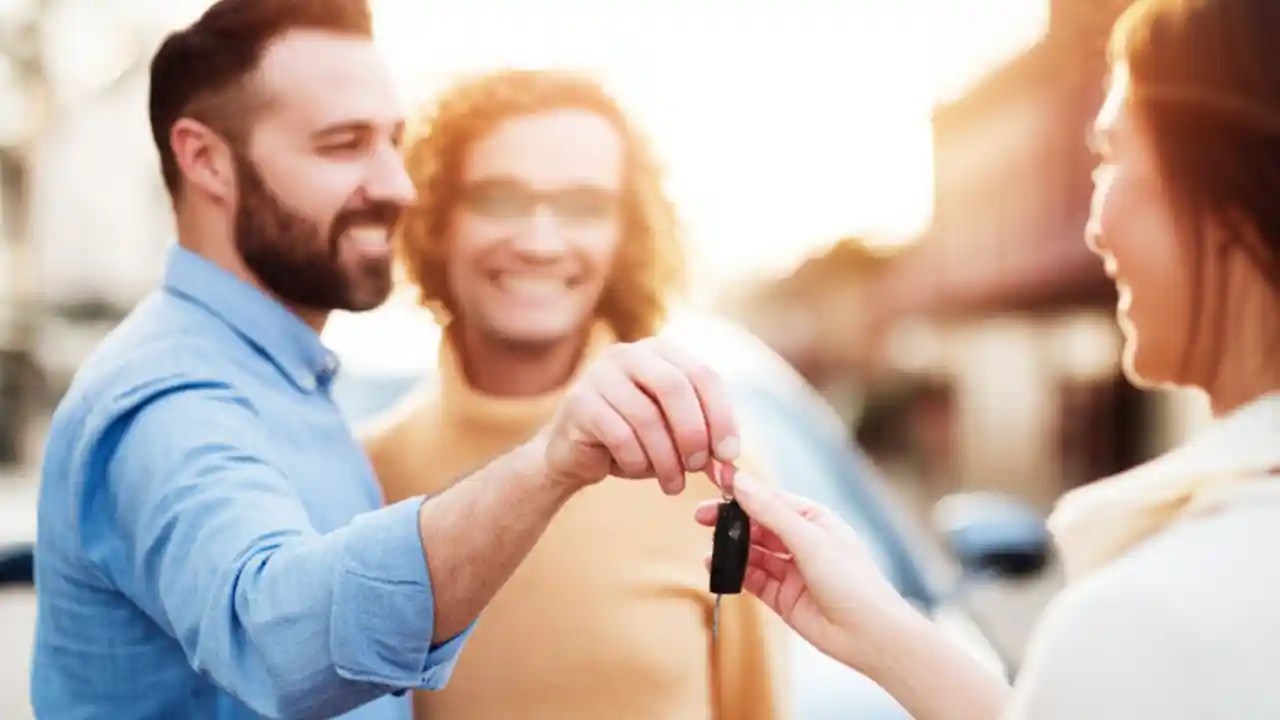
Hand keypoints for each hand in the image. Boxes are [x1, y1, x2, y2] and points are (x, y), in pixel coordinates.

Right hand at [541, 338, 739, 494]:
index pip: (703, 375)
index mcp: (660, 353)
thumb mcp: (672, 435)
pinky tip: (637, 470)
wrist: (572, 454)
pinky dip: (636, 461)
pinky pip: (620, 435)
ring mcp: (599, 374)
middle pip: (674, 387)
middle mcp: (629, 354)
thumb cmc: (631, 441)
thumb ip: (703, 439)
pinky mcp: (579, 402)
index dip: (721, 416)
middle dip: (693, 433)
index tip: (729, 455)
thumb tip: (729, 462)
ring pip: (646, 417)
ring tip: (672, 483)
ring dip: (666, 458)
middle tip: (698, 467)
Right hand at [695, 471, 917, 669]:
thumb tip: (741, 482)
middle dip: (731, 519)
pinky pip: (752, 578)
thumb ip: (772, 512)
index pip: (770, 498)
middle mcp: (801, 541)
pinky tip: (717, 566)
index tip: (714, 480)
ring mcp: (791, 569)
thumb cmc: (853, 583)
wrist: (870, 636)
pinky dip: (735, 571)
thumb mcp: (810, 540)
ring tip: (710, 547)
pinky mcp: (782, 596)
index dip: (742, 490)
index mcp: (814, 519)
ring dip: (731, 547)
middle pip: (757, 524)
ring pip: (752, 552)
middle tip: (701, 516)